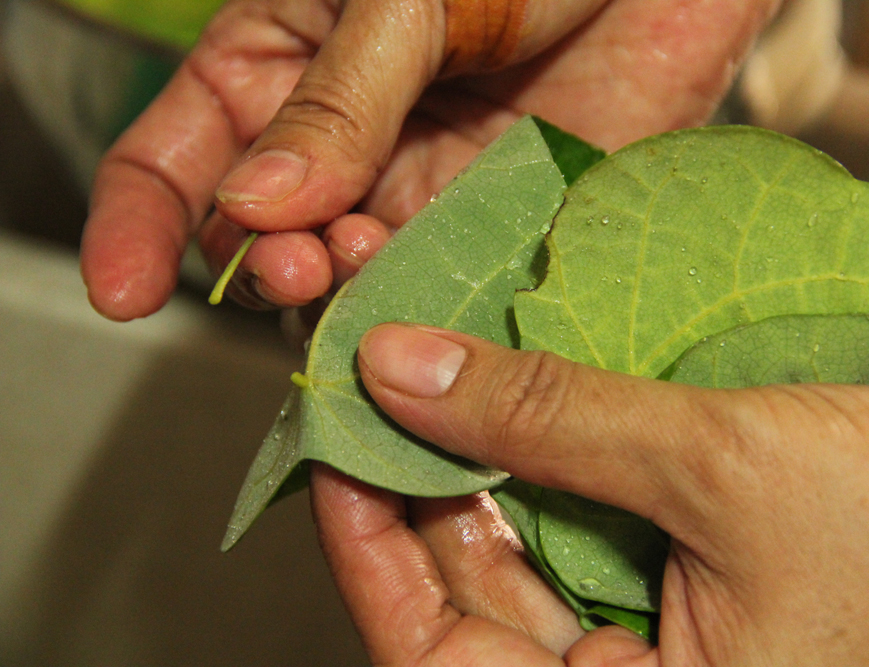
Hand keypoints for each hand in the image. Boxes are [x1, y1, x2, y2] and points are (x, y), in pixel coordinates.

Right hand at [79, 0, 779, 319]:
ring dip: (346, 302)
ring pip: (351, 288)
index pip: (178, 161)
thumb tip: (257, 206)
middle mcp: (339, 154)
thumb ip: (337, 104)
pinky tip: (430, 313)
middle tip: (295, 267)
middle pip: (263, 246)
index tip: (124, 292)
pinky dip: (427, 322)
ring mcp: (416, 201)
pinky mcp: (495, 236)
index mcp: (281, 74)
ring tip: (365, 267)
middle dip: (264, 272)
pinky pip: (444, 300)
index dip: (140, 227)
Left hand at [311, 323, 868, 665]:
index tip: (337, 443)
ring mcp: (656, 643)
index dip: (369, 548)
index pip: (438, 656)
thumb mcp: (720, 466)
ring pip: (518, 557)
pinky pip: (578, 531)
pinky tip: (510, 397)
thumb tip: (405, 369)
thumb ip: (551, 418)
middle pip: (469, 598)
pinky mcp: (681, 587)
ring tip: (431, 373)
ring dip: (475, 463)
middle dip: (418, 484)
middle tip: (378, 384)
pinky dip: (540, 464)